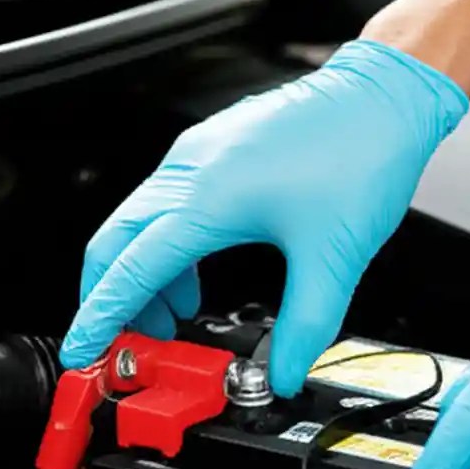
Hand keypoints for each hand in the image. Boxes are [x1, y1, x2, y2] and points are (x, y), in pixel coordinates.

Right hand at [59, 39, 468, 395]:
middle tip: (126, 344)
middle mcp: (191, 170)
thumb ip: (306, 326)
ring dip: (141, 275)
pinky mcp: (214, 147)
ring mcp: (198, 153)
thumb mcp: (335, 256)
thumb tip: (285, 371)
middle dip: (110, 299)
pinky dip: (164, 246)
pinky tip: (191, 275)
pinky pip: (164, 202)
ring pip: (138, 221)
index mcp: (207, 199)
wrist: (385, 97)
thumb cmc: (362, 153)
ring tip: (169, 319)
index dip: (101, 317)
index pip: (130, 269)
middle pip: (114, 242)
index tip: (84, 350)